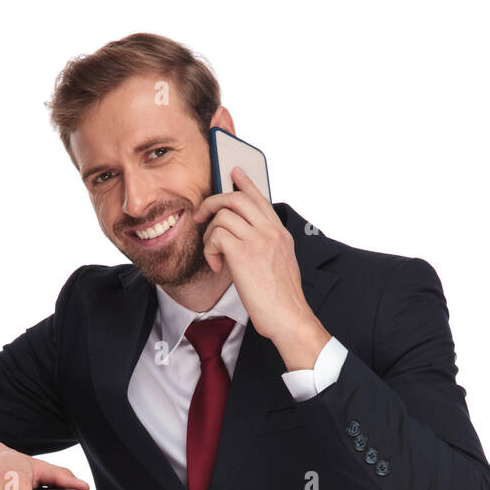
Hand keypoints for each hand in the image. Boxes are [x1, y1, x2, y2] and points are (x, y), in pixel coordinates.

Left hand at [192, 167, 330, 368]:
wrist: (288, 317)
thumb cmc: (281, 300)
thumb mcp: (280, 264)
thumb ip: (266, 247)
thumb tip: (245, 242)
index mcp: (279, 233)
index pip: (259, 198)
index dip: (244, 182)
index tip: (233, 172)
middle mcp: (270, 231)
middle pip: (236, 197)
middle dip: (212, 203)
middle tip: (200, 217)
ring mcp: (258, 240)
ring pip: (222, 215)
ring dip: (210, 234)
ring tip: (214, 255)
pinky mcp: (243, 253)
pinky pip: (216, 235)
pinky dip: (210, 249)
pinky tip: (217, 266)